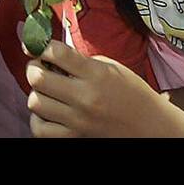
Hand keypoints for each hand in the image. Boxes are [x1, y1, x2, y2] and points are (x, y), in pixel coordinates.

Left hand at [26, 40, 172, 136]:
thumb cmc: (133, 93)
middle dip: (33, 68)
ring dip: (36, 92)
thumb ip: (83, 61)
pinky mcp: (74, 138)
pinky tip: (47, 111)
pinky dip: (38, 118)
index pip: (56, 53)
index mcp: (96, 74)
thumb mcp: (113, 68)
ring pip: (35, 102)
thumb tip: (53, 56)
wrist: (150, 127)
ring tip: (46, 90)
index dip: (42, 46)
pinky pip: (40, 129)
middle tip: (39, 66)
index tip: (41, 47)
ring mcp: (78, 120)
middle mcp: (84, 97)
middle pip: (38, 78)